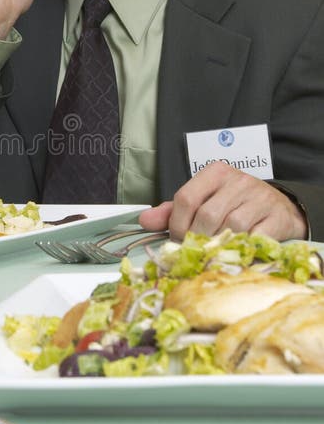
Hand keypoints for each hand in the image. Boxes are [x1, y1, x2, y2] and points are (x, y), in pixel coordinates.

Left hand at [139, 162, 307, 240]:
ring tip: (216, 249)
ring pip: (231, 226)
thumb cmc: (234, 205)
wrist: (279, 208)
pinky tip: (237, 250)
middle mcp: (238, 181)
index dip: (177, 224)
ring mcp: (259, 198)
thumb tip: (143, 220)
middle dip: (197, 238)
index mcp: (215, 173)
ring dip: (219, 244)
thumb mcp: (203, 200)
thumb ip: (173, 211)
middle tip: (197, 249)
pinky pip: (255, 237)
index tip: (179, 238)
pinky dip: (243, 248)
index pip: (185, 198)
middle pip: (207, 216)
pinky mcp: (276, 217)